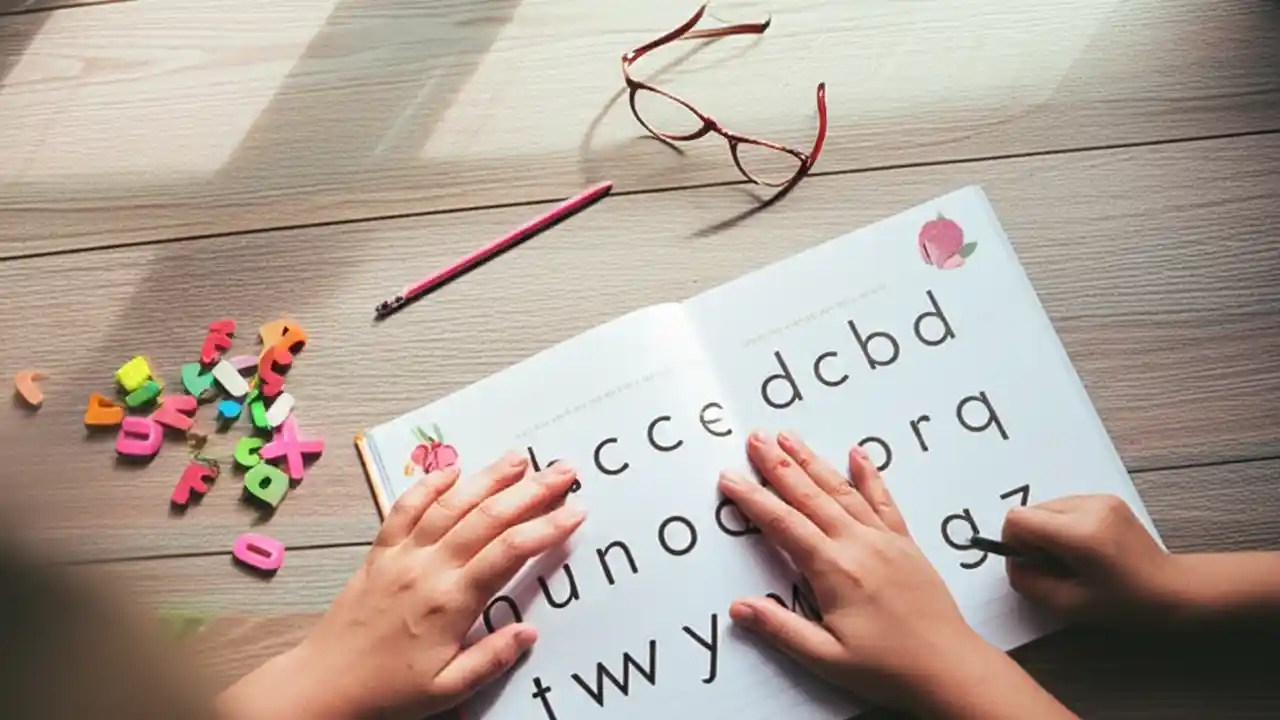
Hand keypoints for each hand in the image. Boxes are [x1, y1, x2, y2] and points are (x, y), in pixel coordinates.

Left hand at [218, 453, 584, 719]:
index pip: (509, 552)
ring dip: (486, 478)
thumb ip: (491, 659)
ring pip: (450, 505)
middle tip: (562, 471)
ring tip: (517, 458)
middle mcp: (428, 568)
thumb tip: (530, 632)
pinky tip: (452, 471)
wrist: (322, 686)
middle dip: (530, 491)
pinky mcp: (379, 553)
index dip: (546, 528)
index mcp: (451, 601)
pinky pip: (404, 509)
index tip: (575, 512)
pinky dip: (429, 486)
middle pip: (487, 517)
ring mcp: (401, 556)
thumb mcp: (446, 690)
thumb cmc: (386, 691)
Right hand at [719, 431, 1071, 717]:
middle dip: (778, 465)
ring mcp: (884, 540)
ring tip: (790, 437)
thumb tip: (739, 607)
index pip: (783, 525)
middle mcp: (859, 546)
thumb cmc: (890, 668)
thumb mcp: (826, 658)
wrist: (950, 669)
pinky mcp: (905, 544)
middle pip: (810, 496)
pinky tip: (858, 454)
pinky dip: (869, 475)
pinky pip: (884, 501)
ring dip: (813, 461)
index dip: (753, 499)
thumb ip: (781, 629)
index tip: (730, 478)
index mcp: (835, 571)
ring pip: (842, 490)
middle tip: (755, 439)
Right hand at [1001, 494, 1177, 622]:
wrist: (1173, 589)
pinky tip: (1084, 547)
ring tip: (1071, 557)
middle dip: (1032, 538)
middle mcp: (1089, 507)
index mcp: (1080, 535)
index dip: (1013, 541)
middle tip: (1052, 564)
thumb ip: (1030, 583)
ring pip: (1047, 507)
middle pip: (1031, 510)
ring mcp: (1100, 499)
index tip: (1029, 562)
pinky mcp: (1107, 498)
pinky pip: (1065, 506)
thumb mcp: (1070, 605)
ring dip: (1047, 531)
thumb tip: (1013, 563)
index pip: (1019, 519)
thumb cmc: (1125, 603)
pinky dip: (1063, 525)